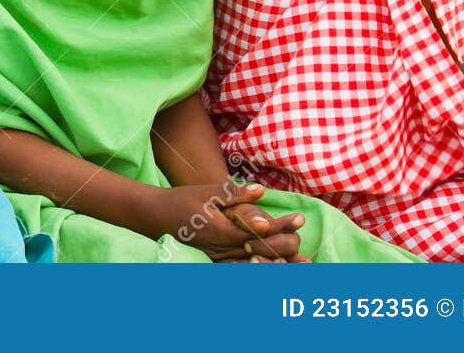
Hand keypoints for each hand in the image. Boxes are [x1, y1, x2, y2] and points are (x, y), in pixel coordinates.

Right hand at [144, 182, 304, 261]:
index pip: (259, 231)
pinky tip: (277, 269)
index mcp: (221, 230)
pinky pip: (242, 271)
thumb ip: (235, 194)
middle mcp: (222, 249)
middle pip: (260, 251)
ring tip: (303, 263)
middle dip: (285, 246)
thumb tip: (261, 192)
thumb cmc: (184, 200)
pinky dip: (262, 271)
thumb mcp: (208, 192)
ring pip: (254, 265)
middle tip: (304, 239)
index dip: (281, 226)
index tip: (300, 218)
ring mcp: (218, 258)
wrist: (159, 216)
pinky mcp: (217, 262)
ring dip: (279, 264)